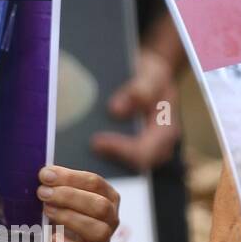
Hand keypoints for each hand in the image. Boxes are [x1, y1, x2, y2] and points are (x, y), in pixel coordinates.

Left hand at [37, 165, 119, 241]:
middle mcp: (110, 219)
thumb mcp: (55, 194)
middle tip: (42, 193)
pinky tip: (50, 238)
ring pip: (98, 231)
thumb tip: (44, 173)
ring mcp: (103, 241)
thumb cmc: (53, 211)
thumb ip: (52, 183)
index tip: (45, 175)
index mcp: (105, 196)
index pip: (95, 183)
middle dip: (69, 197)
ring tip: (46, 211)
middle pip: (100, 206)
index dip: (69, 178)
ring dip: (69, 218)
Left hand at [90, 47, 179, 170]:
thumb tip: (115, 110)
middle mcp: (158, 147)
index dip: (120, 150)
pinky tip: (78, 144)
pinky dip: (100, 153)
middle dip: (105, 159)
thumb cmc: (153, 76)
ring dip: (100, 159)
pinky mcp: (132, 148)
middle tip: (78, 150)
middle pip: (129, 165)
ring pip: (122, 165)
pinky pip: (116, 158)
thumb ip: (140, 89)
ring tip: (74, 150)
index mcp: (166, 132)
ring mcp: (145, 150)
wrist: (154, 78)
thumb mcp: (151, 75)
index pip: (143, 152)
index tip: (95, 142)